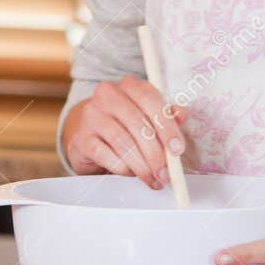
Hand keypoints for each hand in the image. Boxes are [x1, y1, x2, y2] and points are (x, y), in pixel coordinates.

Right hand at [62, 77, 187, 190]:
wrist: (90, 135)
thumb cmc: (126, 125)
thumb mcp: (149, 117)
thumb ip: (167, 115)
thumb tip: (182, 114)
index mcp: (129, 85)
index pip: (150, 100)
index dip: (167, 126)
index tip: (177, 149)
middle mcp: (107, 94)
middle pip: (137, 124)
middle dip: (155, 153)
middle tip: (166, 173)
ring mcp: (91, 115)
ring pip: (122, 142)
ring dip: (142, 165)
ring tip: (153, 179)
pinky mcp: (81, 138)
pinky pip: (106, 155)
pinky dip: (123, 168)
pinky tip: (131, 173)